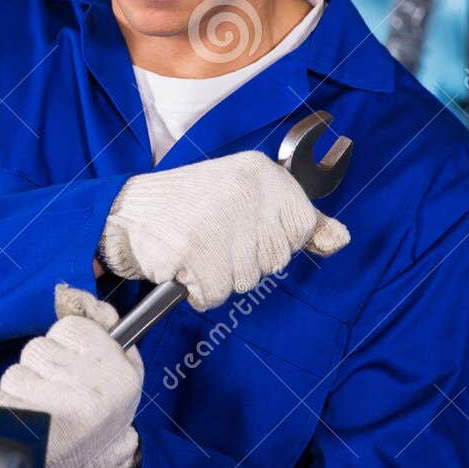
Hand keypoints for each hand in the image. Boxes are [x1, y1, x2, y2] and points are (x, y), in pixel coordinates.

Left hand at [0, 284, 141, 467]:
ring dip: (19, 391)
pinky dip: (0, 410)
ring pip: (14, 373)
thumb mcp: (117, 375)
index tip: (73, 368)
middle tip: (57, 397)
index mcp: (119, 372)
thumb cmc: (95, 420)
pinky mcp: (23, 428)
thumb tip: (73, 295)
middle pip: (37, 347)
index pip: (70, 326)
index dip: (64, 345)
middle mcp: (92, 389)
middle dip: (39, 368)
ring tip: (42, 415)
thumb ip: (101, 329)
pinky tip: (23, 428)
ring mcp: (57, 408)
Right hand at [99, 150, 348, 308]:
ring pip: (245, 281)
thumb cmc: (190, 207)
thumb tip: (341, 240)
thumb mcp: (248, 198)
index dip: (273, 240)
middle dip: (244, 262)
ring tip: (196, 248)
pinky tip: (183, 264)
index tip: (244, 228)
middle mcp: (245, 191)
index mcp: (261, 173)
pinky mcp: (193, 251)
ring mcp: (219, 221)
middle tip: (213, 237)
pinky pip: (214, 294)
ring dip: (219, 277)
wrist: (128, 211)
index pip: (302, 228)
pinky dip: (197, 290)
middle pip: (274, 260)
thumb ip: (297, 220)